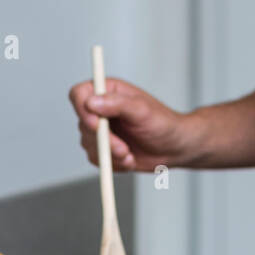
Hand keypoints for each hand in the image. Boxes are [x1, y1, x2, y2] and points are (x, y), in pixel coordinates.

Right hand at [68, 76, 195, 171]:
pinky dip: (112, 163)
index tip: (96, 125)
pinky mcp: (104, 148)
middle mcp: (101, 109)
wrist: (175, 148)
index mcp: (108, 91)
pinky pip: (96, 159)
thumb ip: (117, 104)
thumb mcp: (142, 110)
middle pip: (82, 123)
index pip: (79, 94)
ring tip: (130, 154)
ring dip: (110, 154)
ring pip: (87, 144)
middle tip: (123, 148)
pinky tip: (129, 158)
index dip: (82, 109)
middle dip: (103, 140)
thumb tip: (91, 102)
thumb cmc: (164, 124)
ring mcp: (101, 130)